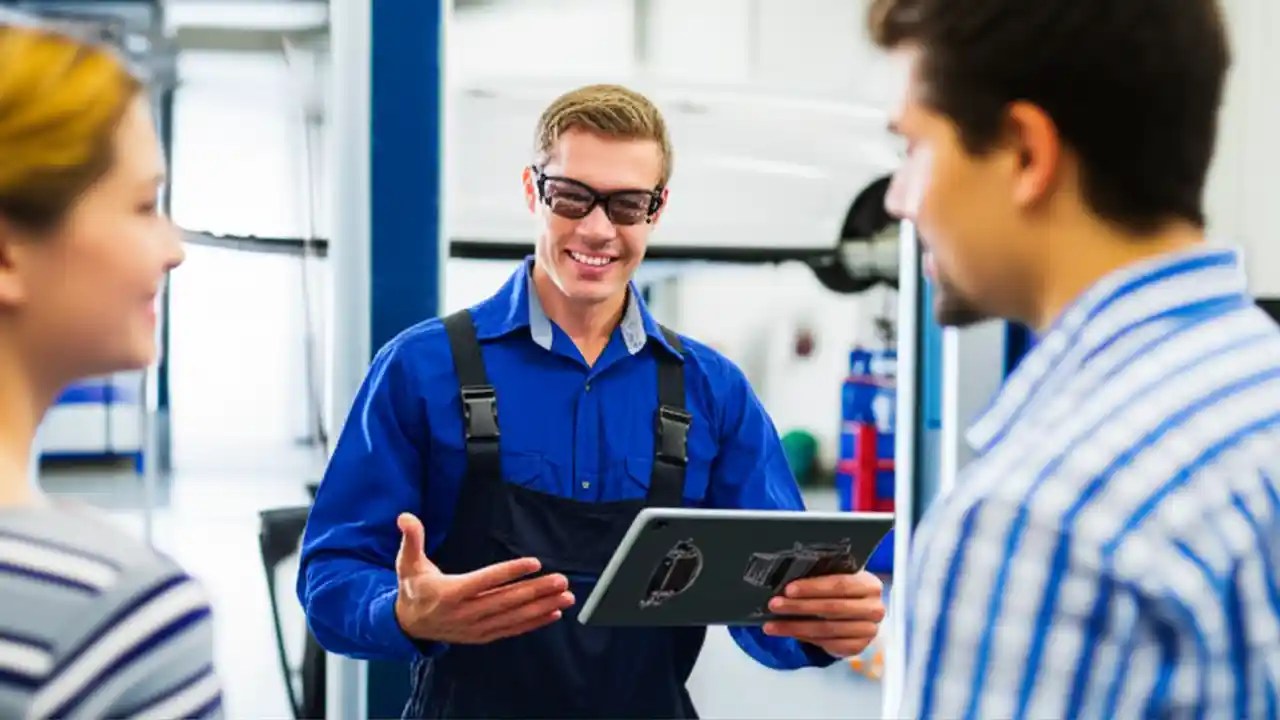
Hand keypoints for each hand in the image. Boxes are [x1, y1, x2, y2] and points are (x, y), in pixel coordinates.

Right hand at [393, 512, 575, 643]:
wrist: (407, 625)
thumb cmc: (414, 588)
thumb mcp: (407, 562)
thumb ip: (411, 538)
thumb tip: (405, 517)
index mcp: (450, 593)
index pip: (486, 580)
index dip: (510, 572)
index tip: (534, 563)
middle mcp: (465, 613)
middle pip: (506, 601)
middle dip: (536, 590)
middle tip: (561, 580)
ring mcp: (475, 627)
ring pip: (513, 617)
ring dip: (541, 607)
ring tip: (565, 597)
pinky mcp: (482, 635)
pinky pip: (511, 630)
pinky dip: (533, 623)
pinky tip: (553, 614)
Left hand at [762, 570, 885, 657]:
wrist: (857, 611)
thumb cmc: (842, 589)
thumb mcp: (837, 577)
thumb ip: (821, 575)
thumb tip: (786, 576)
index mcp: (870, 584)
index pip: (840, 585)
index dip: (813, 587)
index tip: (789, 589)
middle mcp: (874, 609)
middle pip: (832, 608)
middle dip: (799, 607)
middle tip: (774, 605)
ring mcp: (868, 631)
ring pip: (826, 630)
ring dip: (795, 627)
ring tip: (771, 625)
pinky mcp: (858, 647)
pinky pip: (827, 644)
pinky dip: (805, 638)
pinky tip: (788, 633)